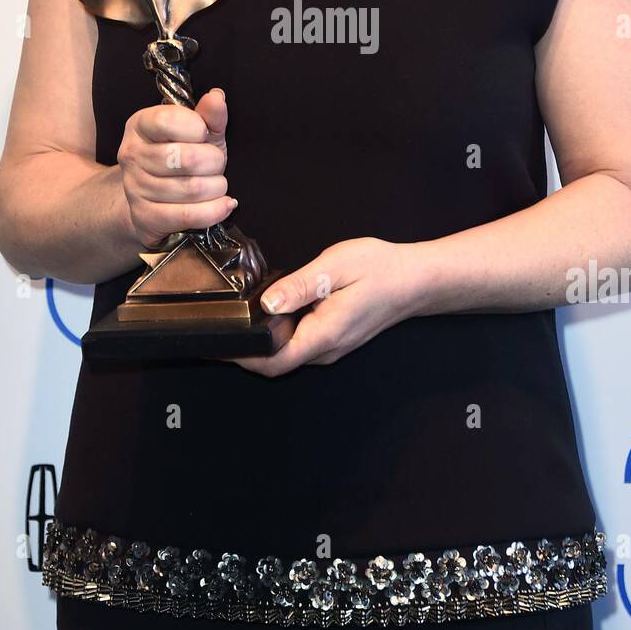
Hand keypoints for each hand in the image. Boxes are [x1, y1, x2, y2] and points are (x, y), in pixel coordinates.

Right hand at [117, 88, 234, 247]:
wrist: (154, 200)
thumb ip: (210, 115)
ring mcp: (135, 188)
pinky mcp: (145, 217)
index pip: (169, 121)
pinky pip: (187, 215)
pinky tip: (224, 205)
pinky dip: (214, 211)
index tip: (205, 135)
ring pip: (191, 189)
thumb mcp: (199, 133)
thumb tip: (217, 98)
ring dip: (217, 187)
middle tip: (217, 164)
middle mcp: (131, 154)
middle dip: (214, 162)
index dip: (198, 128)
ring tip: (218, 184)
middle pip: (186, 158)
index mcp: (141, 125)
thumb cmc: (181, 159)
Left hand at [221, 236, 424, 375]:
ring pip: (286, 354)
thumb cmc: (380, 269)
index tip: (215, 345)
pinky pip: (298, 344)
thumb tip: (266, 304)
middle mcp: (326, 349)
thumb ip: (299, 286)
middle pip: (275, 363)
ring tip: (234, 320)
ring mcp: (331, 347)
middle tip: (215, 330)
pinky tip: (267, 313)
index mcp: (324, 334)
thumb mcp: (336, 267)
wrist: (415, 280)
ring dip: (260, 343)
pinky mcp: (334, 338)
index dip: (241, 358)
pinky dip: (277, 335)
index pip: (273, 361)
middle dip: (243, 352)